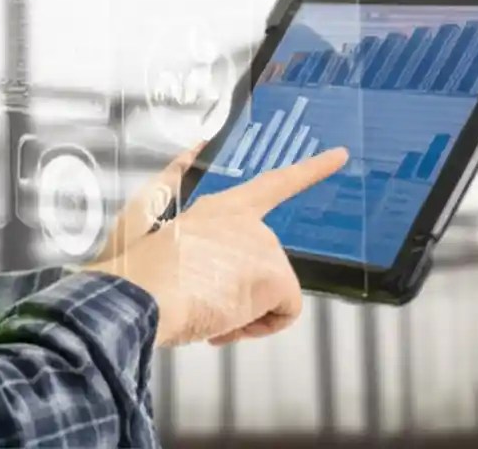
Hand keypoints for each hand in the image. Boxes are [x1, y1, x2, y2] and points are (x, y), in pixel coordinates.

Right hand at [83, 148, 348, 347]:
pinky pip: (283, 314)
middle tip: (204, 303)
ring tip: (205, 313)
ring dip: (242, 312)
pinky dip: (257, 328)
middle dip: (241, 291)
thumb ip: (172, 181)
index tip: (341, 155)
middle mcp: (249, 222)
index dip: (310, 169)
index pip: (273, 183)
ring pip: (270, 293)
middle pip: (265, 265)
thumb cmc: (136, 266)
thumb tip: (189, 149)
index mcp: (220, 207)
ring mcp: (263, 246)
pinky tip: (223, 324)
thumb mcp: (146, 215)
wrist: (139, 294)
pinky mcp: (273, 275)